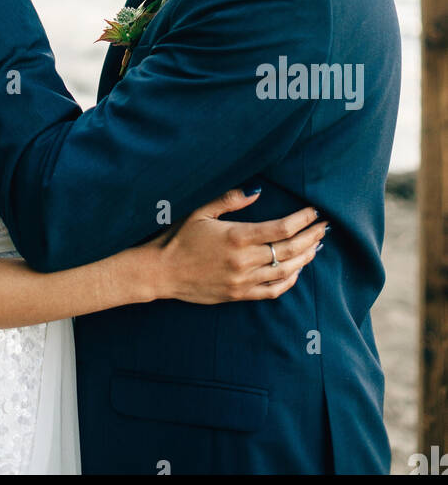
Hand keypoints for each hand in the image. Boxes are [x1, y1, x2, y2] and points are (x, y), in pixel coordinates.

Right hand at [134, 189, 327, 304]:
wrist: (161, 271)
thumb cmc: (178, 237)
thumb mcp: (200, 211)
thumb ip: (230, 200)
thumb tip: (257, 190)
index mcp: (236, 237)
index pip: (281, 229)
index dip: (302, 220)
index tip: (315, 212)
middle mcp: (244, 261)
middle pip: (289, 250)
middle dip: (311, 237)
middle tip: (324, 228)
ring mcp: (243, 281)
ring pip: (286, 271)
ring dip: (305, 258)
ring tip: (316, 246)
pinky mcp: (239, 295)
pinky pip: (273, 291)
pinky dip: (289, 281)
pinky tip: (297, 270)